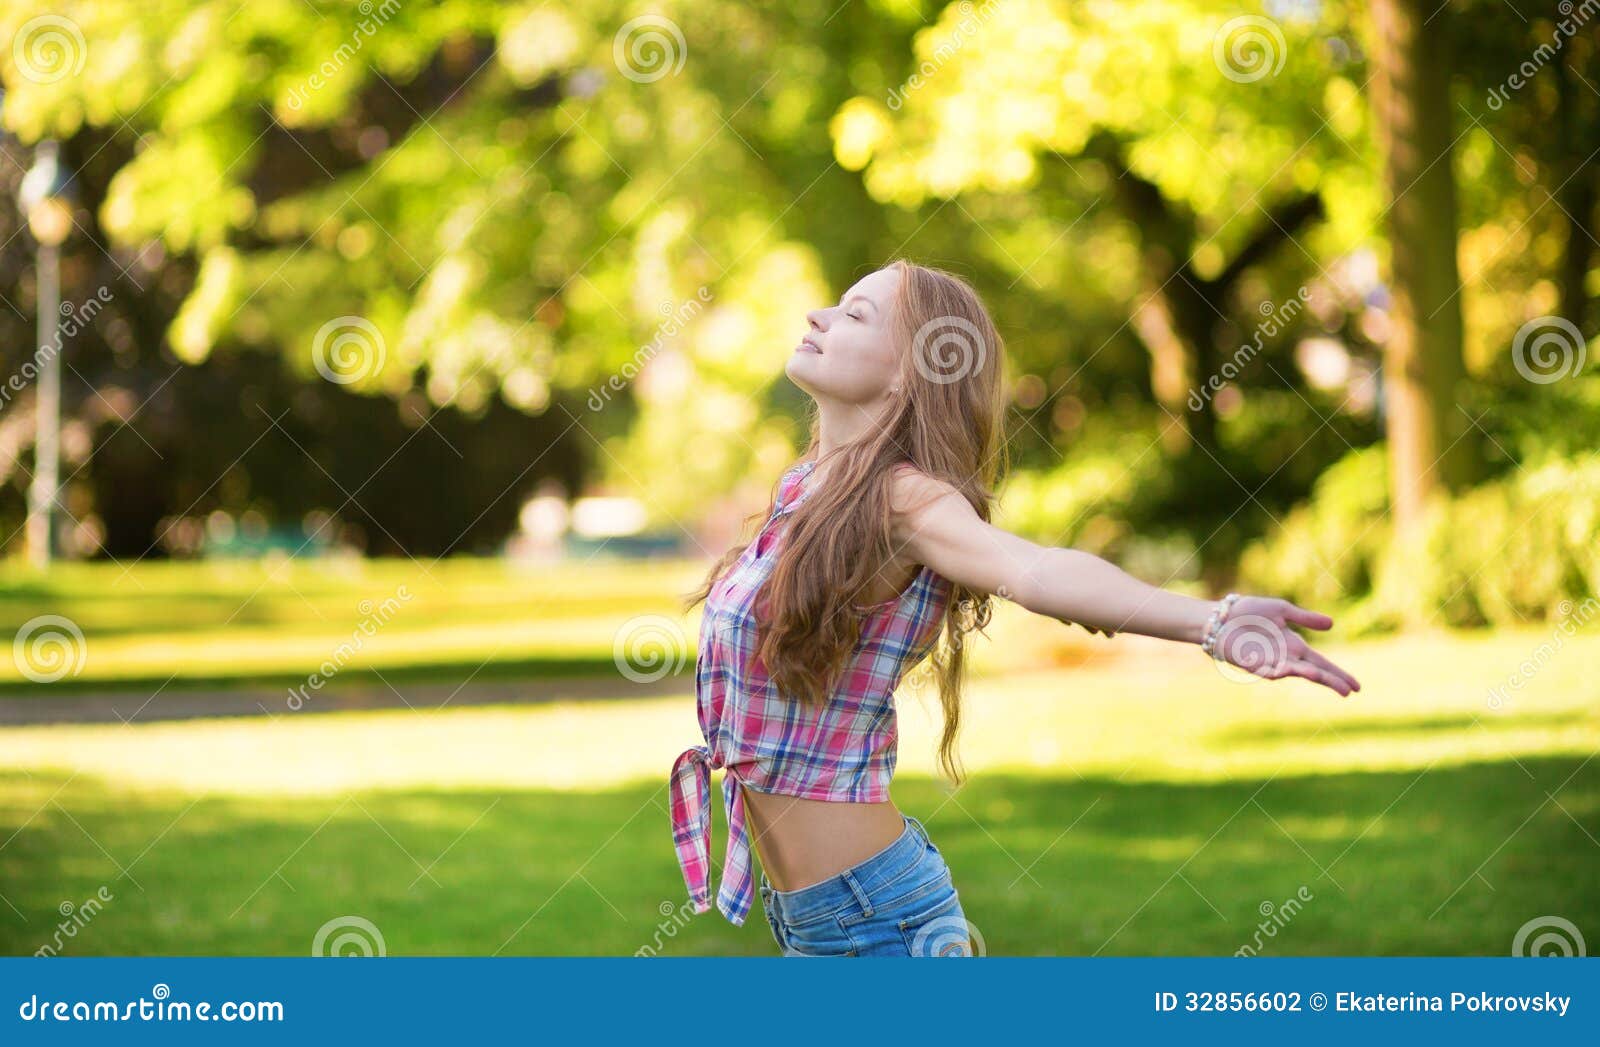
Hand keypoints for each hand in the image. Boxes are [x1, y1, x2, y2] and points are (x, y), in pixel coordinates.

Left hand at [1209, 596, 1360, 696]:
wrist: (1219, 616)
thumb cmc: (1249, 611)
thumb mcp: (1282, 610)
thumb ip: (1305, 618)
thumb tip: (1332, 625)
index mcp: (1295, 645)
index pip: (1322, 663)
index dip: (1338, 674)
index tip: (1357, 687)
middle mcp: (1285, 657)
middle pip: (1313, 672)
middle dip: (1330, 681)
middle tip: (1348, 692)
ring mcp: (1269, 662)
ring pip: (1292, 672)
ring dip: (1304, 673)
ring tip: (1318, 674)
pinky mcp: (1252, 664)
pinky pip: (1267, 670)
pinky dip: (1277, 671)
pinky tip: (1287, 669)